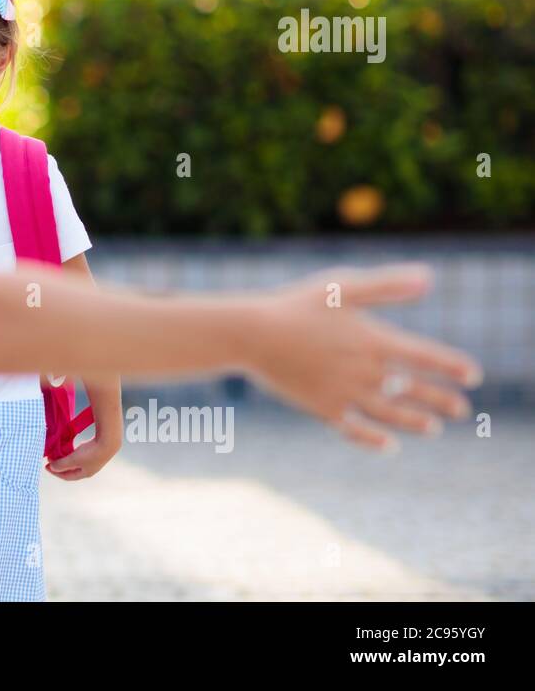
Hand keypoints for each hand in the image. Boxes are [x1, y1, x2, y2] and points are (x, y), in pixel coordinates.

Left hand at [45, 389, 123, 480]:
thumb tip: (52, 467)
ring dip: (66, 459)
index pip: (67, 477)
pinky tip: (68, 448)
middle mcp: (89, 469)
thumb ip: (61, 464)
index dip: (56, 473)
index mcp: (85, 474)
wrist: (108, 441)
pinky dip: (72, 453)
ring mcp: (92, 461)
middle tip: (51, 460)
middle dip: (60, 466)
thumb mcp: (73, 459)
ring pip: (75, 462)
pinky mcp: (94, 451)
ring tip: (58, 454)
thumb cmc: (91, 452)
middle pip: (71, 470)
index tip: (46, 466)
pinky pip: (79, 455)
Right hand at [245, 264, 480, 450]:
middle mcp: (364, 371)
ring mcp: (343, 392)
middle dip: (440, 399)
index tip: (472, 375)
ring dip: (414, 422)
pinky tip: (388, 445)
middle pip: (412, 389)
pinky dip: (373, 439)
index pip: (425, 356)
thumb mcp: (342, 286)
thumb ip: (386, 285)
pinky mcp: (321, 408)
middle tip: (460, 409)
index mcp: (373, 339)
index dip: (451, 366)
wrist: (251, 335)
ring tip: (432, 428)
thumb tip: (429, 278)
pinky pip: (354, 429)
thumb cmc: (296, 305)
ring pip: (389, 413)